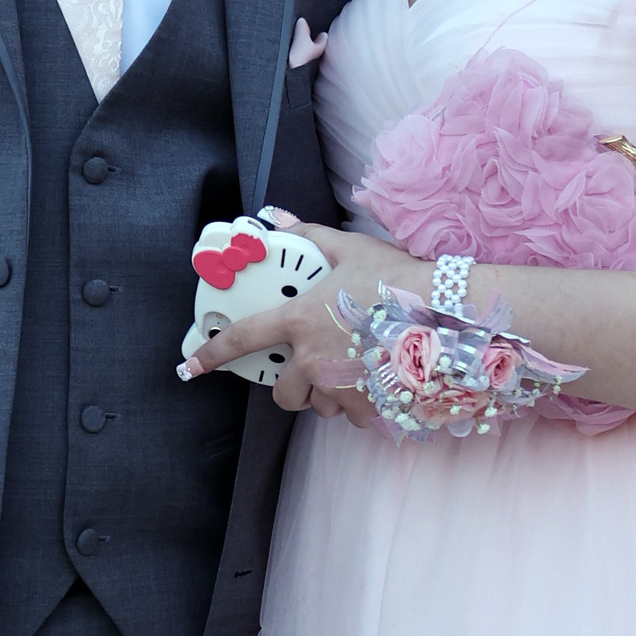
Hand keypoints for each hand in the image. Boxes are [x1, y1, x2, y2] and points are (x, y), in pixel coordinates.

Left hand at [179, 216, 433, 420]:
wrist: (444, 311)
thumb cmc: (397, 278)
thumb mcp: (350, 249)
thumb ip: (308, 237)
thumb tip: (275, 219)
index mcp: (299, 320)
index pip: (243, 339)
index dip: (211, 354)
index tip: (190, 367)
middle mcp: (312, 359)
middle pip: (284, 394)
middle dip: (296, 389)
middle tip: (318, 371)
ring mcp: (340, 386)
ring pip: (322, 407)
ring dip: (331, 397)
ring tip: (357, 373)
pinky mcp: (368, 406)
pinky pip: (355, 417)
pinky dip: (363, 407)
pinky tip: (380, 385)